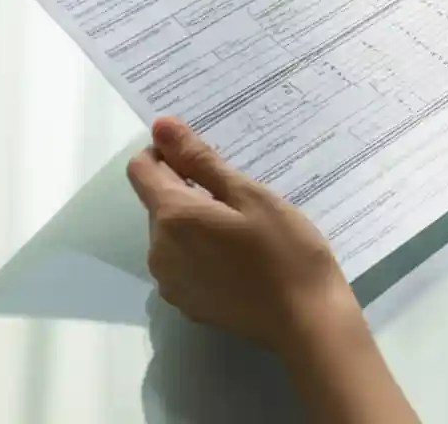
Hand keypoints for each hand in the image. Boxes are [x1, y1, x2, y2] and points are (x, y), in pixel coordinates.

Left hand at [128, 117, 418, 422]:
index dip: (167, 154)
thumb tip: (161, 126)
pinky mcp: (186, 303)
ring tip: (244, 231)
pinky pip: (182, 263)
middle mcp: (159, 250)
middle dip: (189, 190)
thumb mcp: (250, 195)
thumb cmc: (286, 250)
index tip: (205, 158)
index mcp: (173, 216)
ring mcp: (170, 282)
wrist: (307, 321)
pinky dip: (201, 252)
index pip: (141, 169)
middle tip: (240, 197)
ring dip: (195, 222)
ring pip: (171, 234)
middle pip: (158, 202)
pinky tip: (239, 260)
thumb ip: (201, 160)